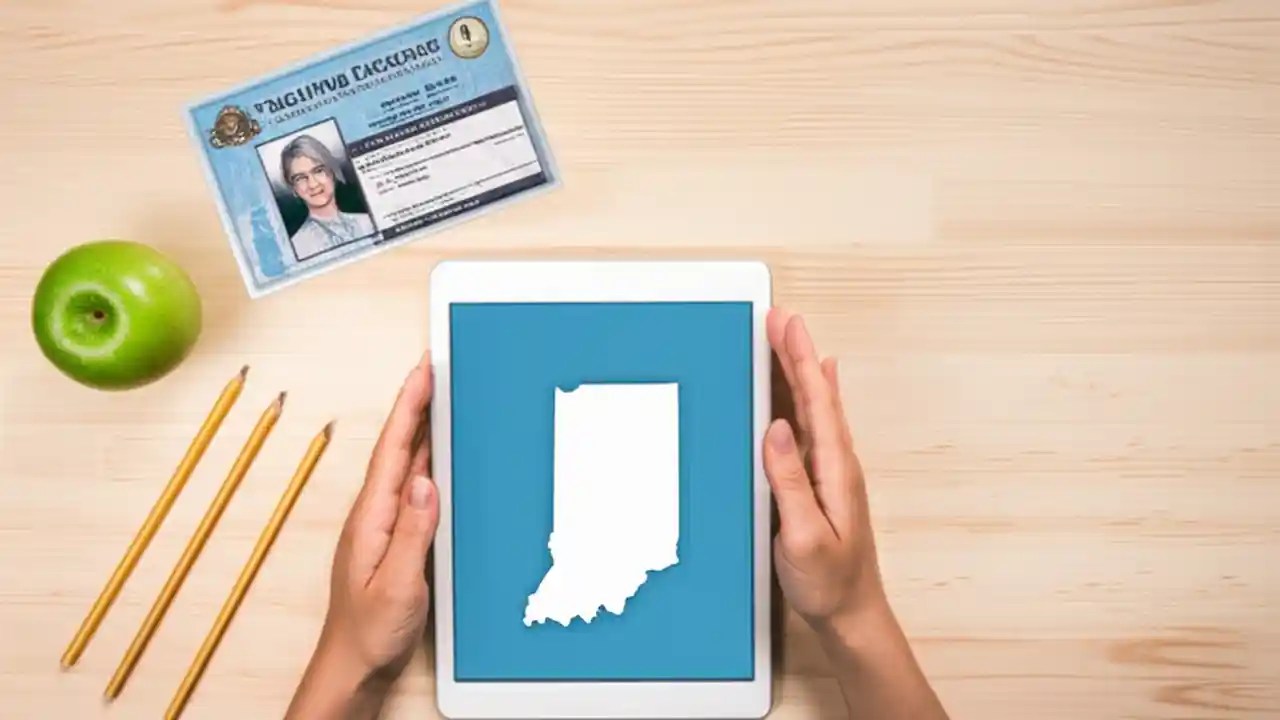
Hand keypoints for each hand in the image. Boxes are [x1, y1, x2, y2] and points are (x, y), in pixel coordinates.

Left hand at [287, 351, 438, 719]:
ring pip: (407, 465)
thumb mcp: (398, 584)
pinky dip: (427, 462)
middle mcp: (376, 513)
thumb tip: (426, 481)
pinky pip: (413, 488)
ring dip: (422, 429)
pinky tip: (439, 457)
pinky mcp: (396, 538)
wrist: (353, 666)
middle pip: (399, 447)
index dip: (409, 406)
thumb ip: (414, 532)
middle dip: (417, 404)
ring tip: (441, 397)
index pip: (393, 449)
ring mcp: (384, 524)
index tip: (423, 370)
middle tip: (436, 368)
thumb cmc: (370, 633)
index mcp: (373, 517)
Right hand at [765, 309, 948, 718]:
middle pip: (816, 396)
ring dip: (799, 370)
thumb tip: (778, 430)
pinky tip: (806, 388)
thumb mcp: (804, 536)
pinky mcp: (820, 482)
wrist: (851, 614)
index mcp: (834, 470)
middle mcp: (837, 463)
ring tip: (786, 338)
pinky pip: (811, 426)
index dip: (800, 361)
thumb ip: (791, 483)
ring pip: (814, 407)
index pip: (817, 403)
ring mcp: (830, 472)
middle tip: (781, 317)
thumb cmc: (828, 582)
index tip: (787, 326)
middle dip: (797, 353)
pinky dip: (805, 398)